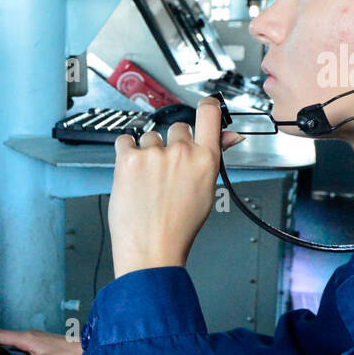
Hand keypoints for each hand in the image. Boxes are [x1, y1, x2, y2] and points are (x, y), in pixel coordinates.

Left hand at [108, 96, 244, 276]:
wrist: (151, 248)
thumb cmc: (179, 226)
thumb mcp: (206, 191)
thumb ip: (213, 158)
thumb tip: (229, 136)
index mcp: (206, 159)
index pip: (209, 114)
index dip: (206, 106)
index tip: (203, 106)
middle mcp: (181, 152)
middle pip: (177, 128)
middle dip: (172, 144)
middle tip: (166, 171)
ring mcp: (153, 154)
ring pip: (150, 137)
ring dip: (147, 152)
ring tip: (147, 180)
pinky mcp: (128, 159)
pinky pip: (125, 140)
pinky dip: (125, 152)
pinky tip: (130, 171)